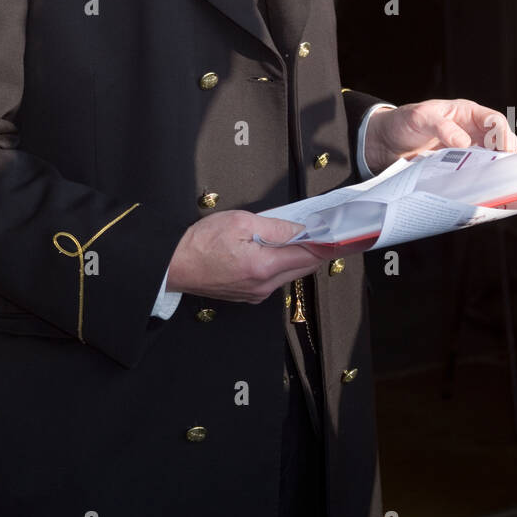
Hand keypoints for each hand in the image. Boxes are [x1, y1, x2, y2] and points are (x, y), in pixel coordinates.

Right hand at [165, 210, 322, 302]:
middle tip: (325, 230)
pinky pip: (275, 279)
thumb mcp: (241, 221)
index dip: (327, 243)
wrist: (174, 266)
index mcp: (264, 266)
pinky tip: (276, 249)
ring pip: (290, 273)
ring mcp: (257, 293)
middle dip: (316, 248)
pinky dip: (282, 263)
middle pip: (304, 267)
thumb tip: (302, 229)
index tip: (342, 234)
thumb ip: (276, 227)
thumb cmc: (201, 242)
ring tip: (299, 235)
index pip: (309, 255)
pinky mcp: (249, 295)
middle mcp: (264, 285)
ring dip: (298, 255)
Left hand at [364, 99, 516, 174]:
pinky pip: (474, 171)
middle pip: (499, 141)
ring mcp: (465, 149)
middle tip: (501, 173)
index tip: (505, 153)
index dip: (504, 135)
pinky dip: (478, 178)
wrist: (384, 142)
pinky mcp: (457, 165)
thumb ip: (442, 127)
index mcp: (467, 113)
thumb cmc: (403, 122)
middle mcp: (470, 130)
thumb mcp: (420, 118)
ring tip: (491, 182)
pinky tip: (476, 187)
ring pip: (490, 159)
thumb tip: (464, 142)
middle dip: (505, 156)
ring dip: (492, 169)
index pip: (495, 121)